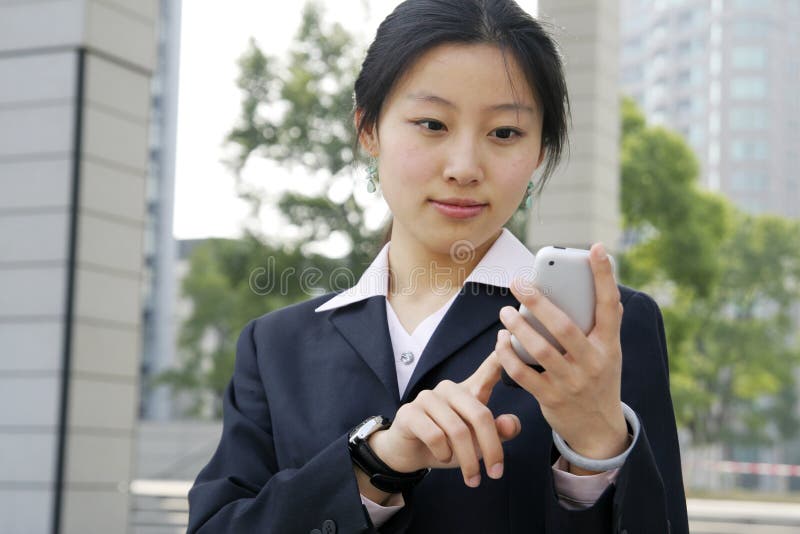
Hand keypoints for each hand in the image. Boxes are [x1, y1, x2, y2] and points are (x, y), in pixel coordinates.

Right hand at [368, 351, 521, 487]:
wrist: (410, 454)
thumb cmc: (448, 444)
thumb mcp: (478, 443)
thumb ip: (498, 433)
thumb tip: (512, 424)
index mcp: (469, 392)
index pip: (488, 370)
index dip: (500, 354)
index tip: (508, 334)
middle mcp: (449, 389)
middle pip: (480, 414)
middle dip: (491, 449)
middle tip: (496, 474)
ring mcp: (428, 398)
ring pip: (457, 430)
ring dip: (468, 460)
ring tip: (471, 477)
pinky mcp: (410, 413)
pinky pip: (435, 436)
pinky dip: (444, 454)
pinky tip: (443, 458)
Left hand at [495, 243, 628, 464]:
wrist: (599, 430)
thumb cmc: (599, 378)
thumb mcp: (609, 352)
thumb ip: (603, 323)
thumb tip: (600, 286)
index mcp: (609, 345)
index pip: (610, 305)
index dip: (604, 277)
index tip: (596, 248)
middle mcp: (593, 363)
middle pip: (564, 327)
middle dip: (538, 302)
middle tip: (518, 283)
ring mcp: (572, 383)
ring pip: (540, 350)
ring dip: (517, 328)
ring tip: (504, 312)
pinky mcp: (551, 398)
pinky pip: (524, 374)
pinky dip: (508, 355)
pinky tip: (500, 341)